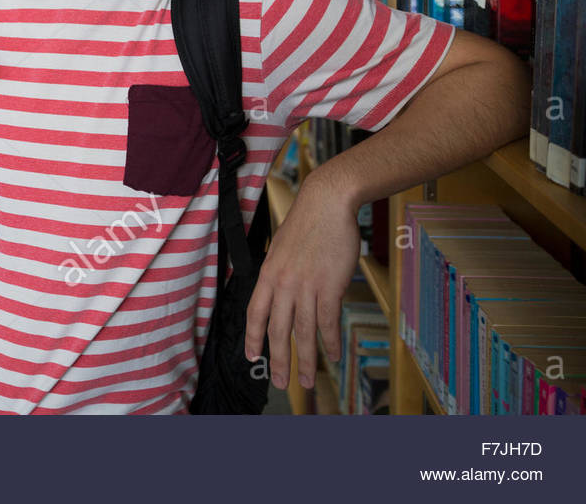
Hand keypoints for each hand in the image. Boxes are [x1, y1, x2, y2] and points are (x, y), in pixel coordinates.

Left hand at [244, 174, 359, 389]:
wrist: (326, 203)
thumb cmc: (306, 225)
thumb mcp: (281, 250)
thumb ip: (280, 275)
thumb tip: (283, 296)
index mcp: (268, 275)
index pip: (255, 314)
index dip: (253, 338)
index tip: (252, 357)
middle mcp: (283, 283)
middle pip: (278, 330)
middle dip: (278, 360)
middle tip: (280, 382)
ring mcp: (306, 286)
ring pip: (302, 332)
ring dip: (305, 360)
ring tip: (308, 380)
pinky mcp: (329, 286)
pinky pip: (327, 321)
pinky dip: (330, 342)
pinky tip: (333, 356)